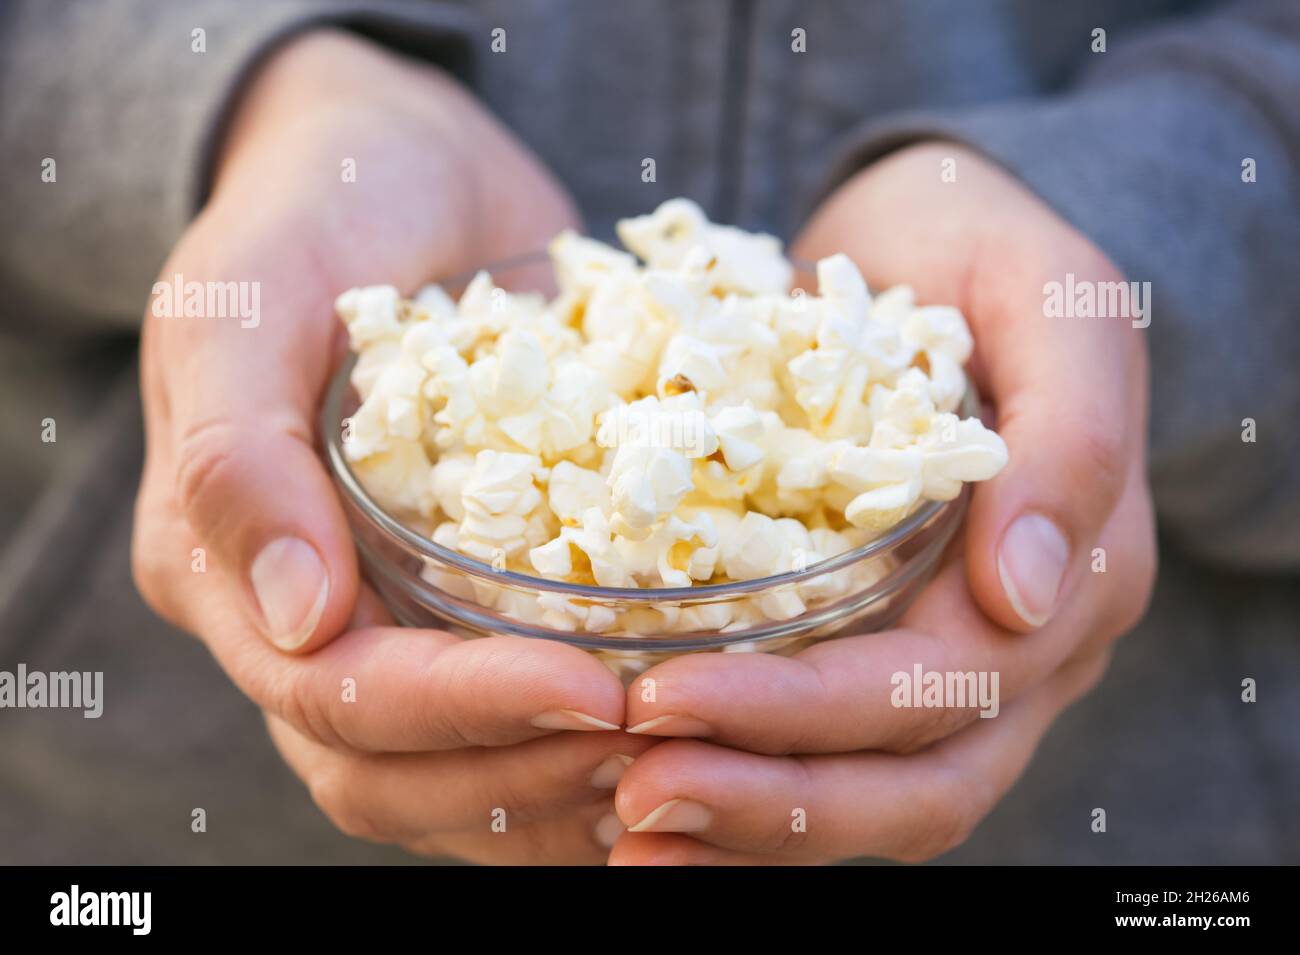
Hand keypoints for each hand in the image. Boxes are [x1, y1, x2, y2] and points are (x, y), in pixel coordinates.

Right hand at [131, 30, 640, 862]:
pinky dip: (583, 748)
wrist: (401, 168)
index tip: (595, 694)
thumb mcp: (249, 297)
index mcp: (220, 565)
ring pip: (455, 775)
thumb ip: (240, 455)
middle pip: (390, 772)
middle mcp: (298, 618)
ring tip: (681, 759)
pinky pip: (515, 716)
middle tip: (655, 741)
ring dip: (562, 788)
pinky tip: (676, 734)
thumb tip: (299, 621)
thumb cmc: (316, 209)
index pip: (333, 697)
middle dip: (521, 771)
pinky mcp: (462, 599)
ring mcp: (384, 616)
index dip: (461, 713)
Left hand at [606, 142, 1156, 863]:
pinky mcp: (889, 653)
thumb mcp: (1051, 298)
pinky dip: (749, 790)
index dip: (807, 713)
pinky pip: (831, 758)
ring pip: (875, 795)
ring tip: (630, 828)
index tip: (663, 697)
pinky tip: (651, 808)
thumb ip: (1069, 434)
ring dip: (752, 825)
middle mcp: (1026, 649)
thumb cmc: (983, 254)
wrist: (930, 245)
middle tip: (636, 796)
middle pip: (912, 779)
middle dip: (772, 799)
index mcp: (1079, 575)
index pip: (944, 687)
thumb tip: (1023, 597)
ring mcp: (962, 667)